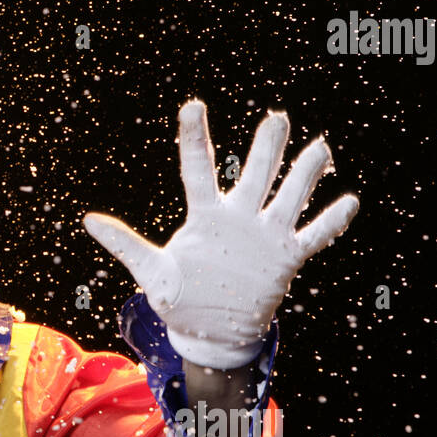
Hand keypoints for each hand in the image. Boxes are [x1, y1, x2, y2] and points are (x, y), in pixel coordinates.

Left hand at [85, 99, 358, 368]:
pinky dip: (330, 220)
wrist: (210, 331)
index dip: (194, 139)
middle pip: (254, 175)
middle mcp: (238, 217)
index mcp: (204, 216)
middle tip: (277, 118)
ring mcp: (264, 234)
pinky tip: (348, 200)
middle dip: (266, 148)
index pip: (197, 170)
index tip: (193, 105)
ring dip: (303, 174)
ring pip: (288, 196)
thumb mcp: (151, 272)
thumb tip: (88, 220)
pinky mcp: (285, 257)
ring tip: (319, 147)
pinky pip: (313, 235)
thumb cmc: (180, 296)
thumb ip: (125, 244)